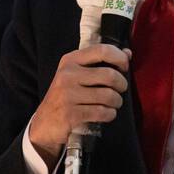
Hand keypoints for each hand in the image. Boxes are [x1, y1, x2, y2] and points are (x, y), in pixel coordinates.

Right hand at [27, 44, 130, 167]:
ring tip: (112, 104)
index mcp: (70, 60)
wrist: (45, 123)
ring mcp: (67, 94)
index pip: (102, 50)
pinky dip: (109, 114)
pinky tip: (106, 114)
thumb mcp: (78, 75)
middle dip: (122, 85)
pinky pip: (102, 112)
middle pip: (109, 75)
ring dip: (116, 102)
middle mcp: (67, 74)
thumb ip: (101, 62)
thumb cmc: (66, 97)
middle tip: (119, 90)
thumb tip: (127, 53)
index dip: (119, 58)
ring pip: (108, 95)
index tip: (124, 68)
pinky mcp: (70, 113)